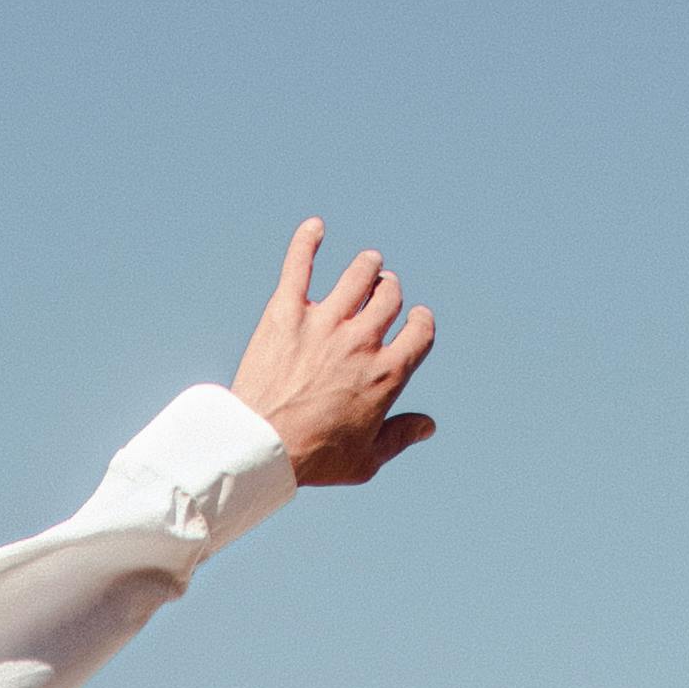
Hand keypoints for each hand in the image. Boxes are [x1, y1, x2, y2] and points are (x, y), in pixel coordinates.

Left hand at [229, 219, 437, 486]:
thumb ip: (399, 436)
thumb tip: (428, 425)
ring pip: (359, 275)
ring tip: (368, 265)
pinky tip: (314, 227)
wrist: (260, 448)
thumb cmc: (313, 459)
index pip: (420, 331)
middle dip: (391, 291)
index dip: (421, 322)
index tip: (415, 319)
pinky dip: (307, 241)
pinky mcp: (286, 312)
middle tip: (383, 291)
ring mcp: (324, 322)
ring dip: (368, 267)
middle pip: (389, 296)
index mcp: (386, 374)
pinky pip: (299, 264)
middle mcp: (361, 341)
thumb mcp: (365, 460)